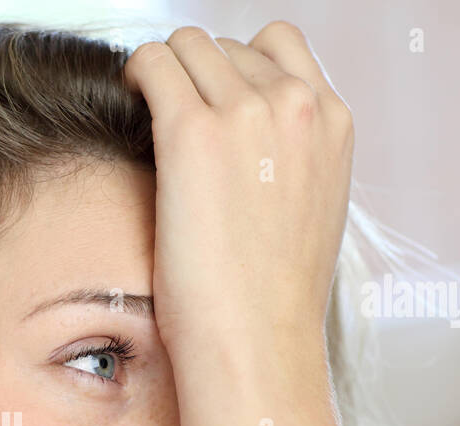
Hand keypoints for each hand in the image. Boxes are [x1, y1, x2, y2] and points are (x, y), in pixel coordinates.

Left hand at [123, 22, 370, 425]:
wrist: (256, 348)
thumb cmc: (271, 303)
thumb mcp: (306, 215)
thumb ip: (291, 162)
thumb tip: (250, 151)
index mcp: (334, 124)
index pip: (279, 46)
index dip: (233, 71)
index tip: (206, 105)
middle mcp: (299, 106)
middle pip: (227, 43)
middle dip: (194, 73)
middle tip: (166, 120)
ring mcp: (248, 114)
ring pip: (188, 44)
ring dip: (161, 72)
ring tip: (144, 117)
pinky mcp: (194, 134)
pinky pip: (151, 61)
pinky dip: (134, 74)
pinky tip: (125, 105)